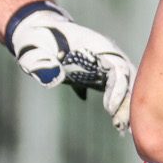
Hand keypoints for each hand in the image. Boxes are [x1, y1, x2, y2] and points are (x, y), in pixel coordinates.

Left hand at [4, 0, 135, 131]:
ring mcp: (107, 63)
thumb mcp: (34, 50)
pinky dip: (120, 106)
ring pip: (126, 84)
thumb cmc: (37, 40)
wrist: (40, 33)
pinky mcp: (103, 74)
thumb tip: (54, 78)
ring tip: (123, 129)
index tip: (110, 109)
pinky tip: (119, 124)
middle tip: (121, 126)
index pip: (117, 65)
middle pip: (128, 77)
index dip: (118, 87)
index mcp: (96, 44)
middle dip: (127, 101)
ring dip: (126, 106)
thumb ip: (41, 63)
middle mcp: (107, 53)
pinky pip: (118, 90)